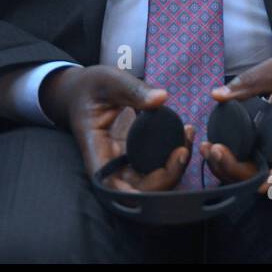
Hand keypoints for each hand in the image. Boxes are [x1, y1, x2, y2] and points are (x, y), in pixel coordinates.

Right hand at [41, 65, 190, 192]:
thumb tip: (161, 98)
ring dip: (175, 167)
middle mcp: (110, 163)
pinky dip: (174, 155)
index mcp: (96, 151)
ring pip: (152, 181)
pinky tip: (186, 132)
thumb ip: (133, 89)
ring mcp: (124, 161)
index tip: (166, 167)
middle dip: (167, 176)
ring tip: (188, 134)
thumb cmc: (90, 85)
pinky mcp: (136, 154)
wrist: (82, 89)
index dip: (138, 191)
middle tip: (183, 148)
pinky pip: (157, 164)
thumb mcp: (108, 80)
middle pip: (139, 190)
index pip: (113, 186)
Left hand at [207, 52, 271, 189]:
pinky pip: (253, 160)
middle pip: (271, 171)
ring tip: (208, 149)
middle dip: (240, 170)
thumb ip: (252, 80)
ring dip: (232, 168)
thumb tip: (218, 95)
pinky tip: (214, 148)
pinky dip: (233, 160)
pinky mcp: (271, 144)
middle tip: (214, 149)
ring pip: (258, 170)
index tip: (262, 185)